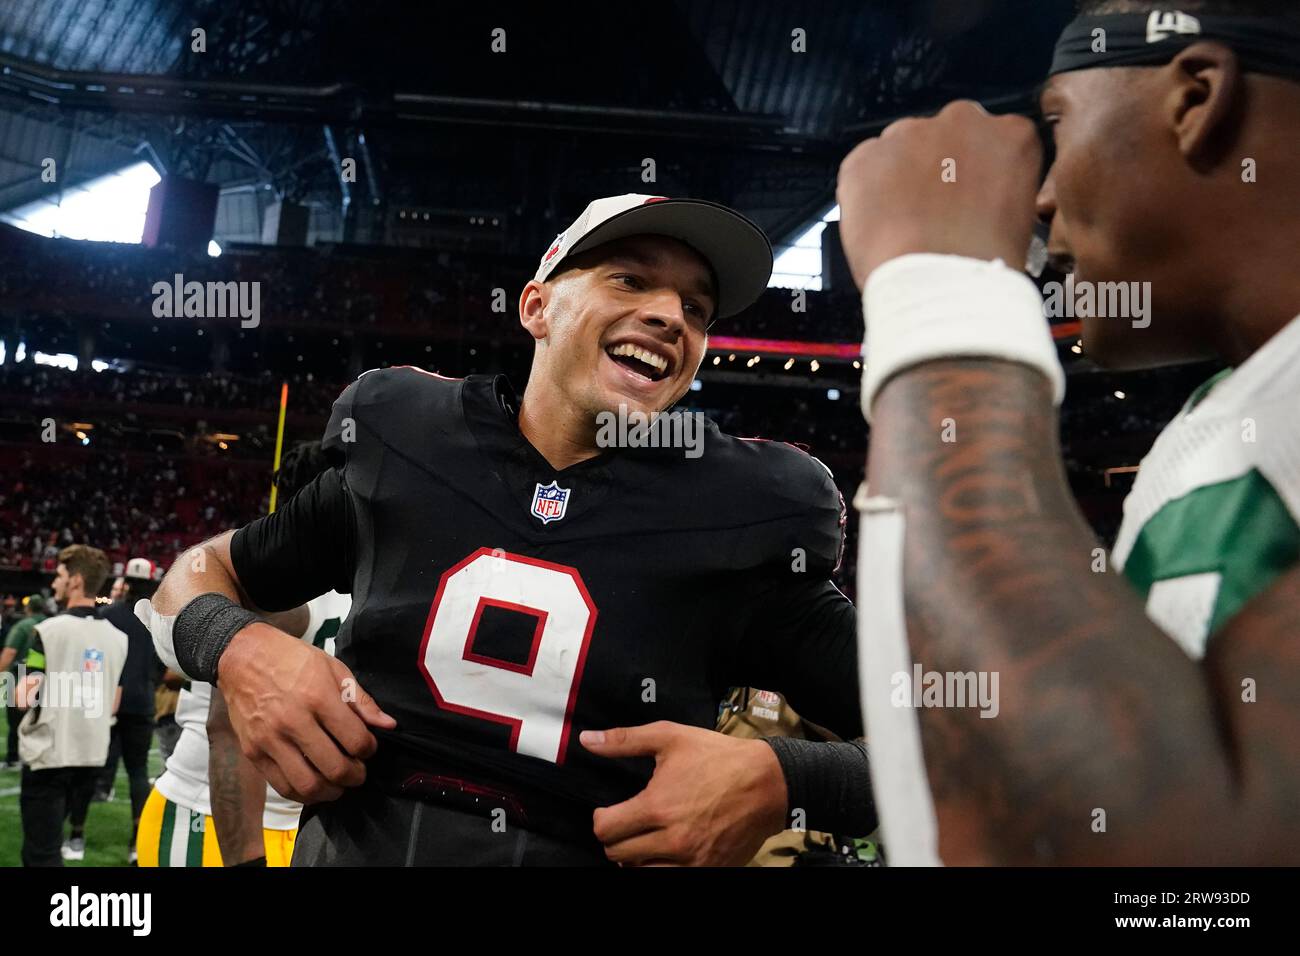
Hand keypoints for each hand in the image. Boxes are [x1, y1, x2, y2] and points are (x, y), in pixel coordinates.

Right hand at [216, 622, 395, 802]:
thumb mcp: (332, 668)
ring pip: (308, 785)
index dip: (369, 749)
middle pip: (335, 768)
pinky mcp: (252, 751)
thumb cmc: (291, 659)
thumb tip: (388, 725)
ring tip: (339, 783)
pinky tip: (314, 784)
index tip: (368, 747)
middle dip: (355, 776)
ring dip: (331, 791)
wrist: (241, 656)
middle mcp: (293, 721)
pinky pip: (281, 786)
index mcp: (318, 697)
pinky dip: (303, 793)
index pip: (355, 740)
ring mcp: (269, 739)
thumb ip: (361, 700)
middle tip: (359, 771)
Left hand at [580, 721, 787, 865]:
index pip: (606, 830)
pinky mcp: (709, 870)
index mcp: (657, 806)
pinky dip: (661, 868)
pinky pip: (670, 880)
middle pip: (618, 856)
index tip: (609, 812)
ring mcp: (692, 860)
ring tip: (645, 839)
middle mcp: (672, 840)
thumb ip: (625, 741)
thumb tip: (587, 740)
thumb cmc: (718, 757)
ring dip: (636, 859)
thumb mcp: (670, 738)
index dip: (601, 820)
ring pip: (641, 873)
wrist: (768, 782)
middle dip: (616, 839)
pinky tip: (666, 851)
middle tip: (627, 824)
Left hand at [836, 100, 1041, 289]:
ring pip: (900, 148)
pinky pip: (862, 168)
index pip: (990, 139)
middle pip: (942, 135)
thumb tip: (972, 197)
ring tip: (902, 222)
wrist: (938, 283)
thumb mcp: (1016, 217)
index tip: (965, 194)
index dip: (972, 171)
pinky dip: (865, 191)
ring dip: (899, 176)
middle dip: (935, 165)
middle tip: (931, 209)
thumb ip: (994, 187)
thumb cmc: (982, 264)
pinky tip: (879, 224)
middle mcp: (961, 121)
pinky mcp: (866, 155)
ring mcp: (909, 134)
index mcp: (1010, 135)